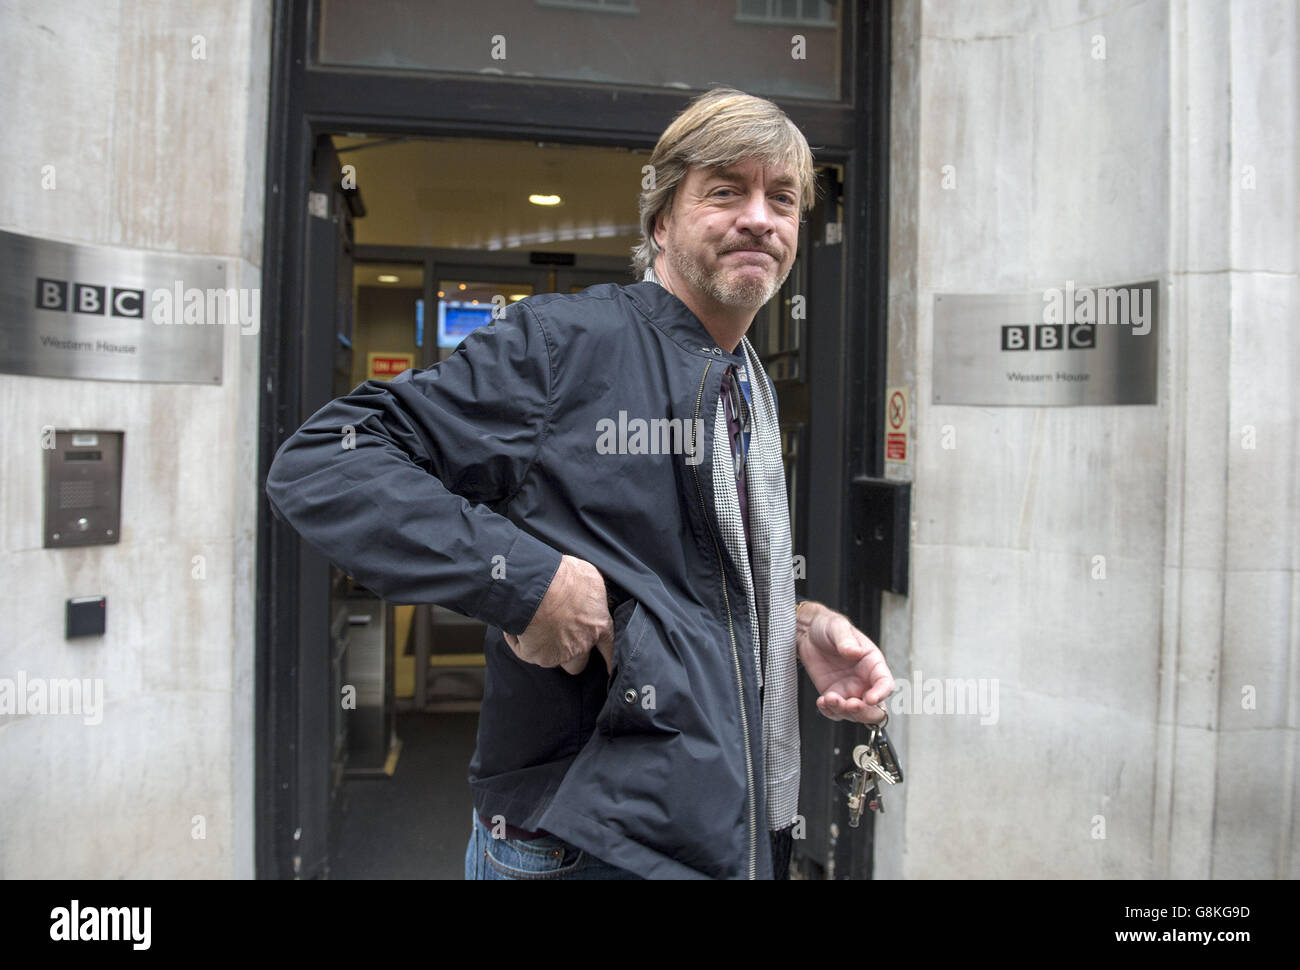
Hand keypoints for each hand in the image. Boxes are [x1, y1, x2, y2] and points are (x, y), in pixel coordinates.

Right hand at [504, 555, 613, 674]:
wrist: (537, 586)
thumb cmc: (562, 577)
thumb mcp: (588, 578)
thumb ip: (590, 596)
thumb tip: (585, 598)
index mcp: (598, 624)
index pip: (609, 647)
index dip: (608, 659)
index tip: (608, 670)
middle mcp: (582, 644)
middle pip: (579, 663)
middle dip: (571, 655)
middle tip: (558, 637)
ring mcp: (560, 653)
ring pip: (556, 660)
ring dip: (547, 650)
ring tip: (535, 630)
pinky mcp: (538, 657)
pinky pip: (527, 651)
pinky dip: (520, 641)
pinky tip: (518, 626)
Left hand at [796, 601, 893, 723]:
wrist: (808, 632)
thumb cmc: (829, 626)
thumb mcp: (838, 627)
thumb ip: (846, 640)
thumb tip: (854, 652)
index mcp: (872, 663)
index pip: (885, 683)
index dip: (881, 693)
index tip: (870, 699)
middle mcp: (864, 680)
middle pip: (874, 708)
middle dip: (864, 712)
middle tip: (849, 705)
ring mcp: (849, 690)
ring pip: (854, 714)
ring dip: (843, 712)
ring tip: (828, 699)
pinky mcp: (834, 695)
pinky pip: (836, 712)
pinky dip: (830, 712)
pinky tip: (821, 702)